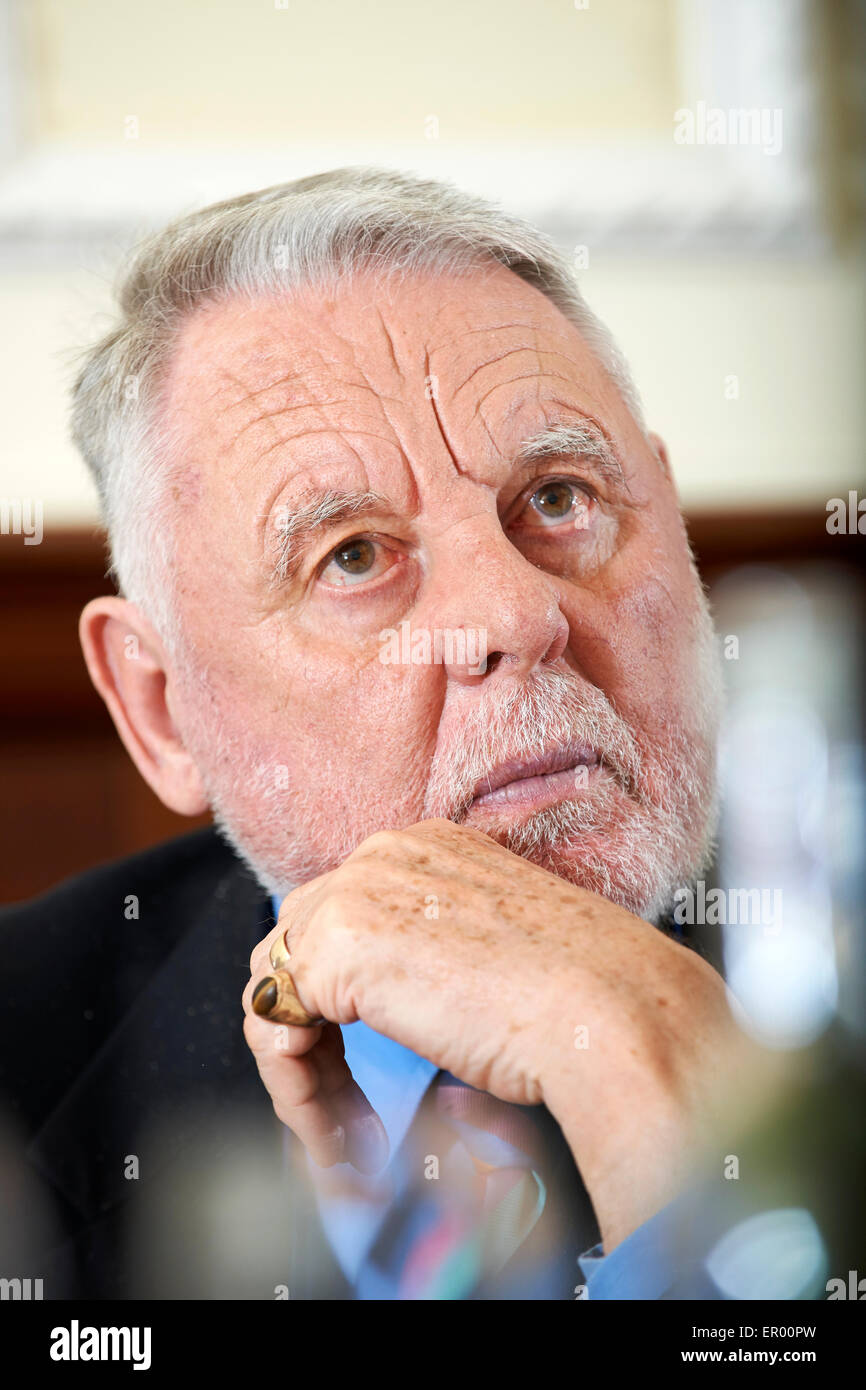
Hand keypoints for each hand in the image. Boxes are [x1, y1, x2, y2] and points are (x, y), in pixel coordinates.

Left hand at [242, 819, 759, 1250]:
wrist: (611, 1008)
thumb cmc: (582, 995)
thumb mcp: (492, 955)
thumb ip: (431, 959)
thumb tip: (389, 1006)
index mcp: (427, 849)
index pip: (337, 918)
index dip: (336, 1001)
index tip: (359, 1067)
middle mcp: (384, 855)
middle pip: (294, 946)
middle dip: (308, 1032)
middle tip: (347, 1109)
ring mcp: (355, 892)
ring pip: (274, 987)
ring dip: (301, 1069)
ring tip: (348, 1136)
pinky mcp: (337, 944)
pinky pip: (275, 1023)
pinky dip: (300, 1088)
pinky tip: (349, 1130)